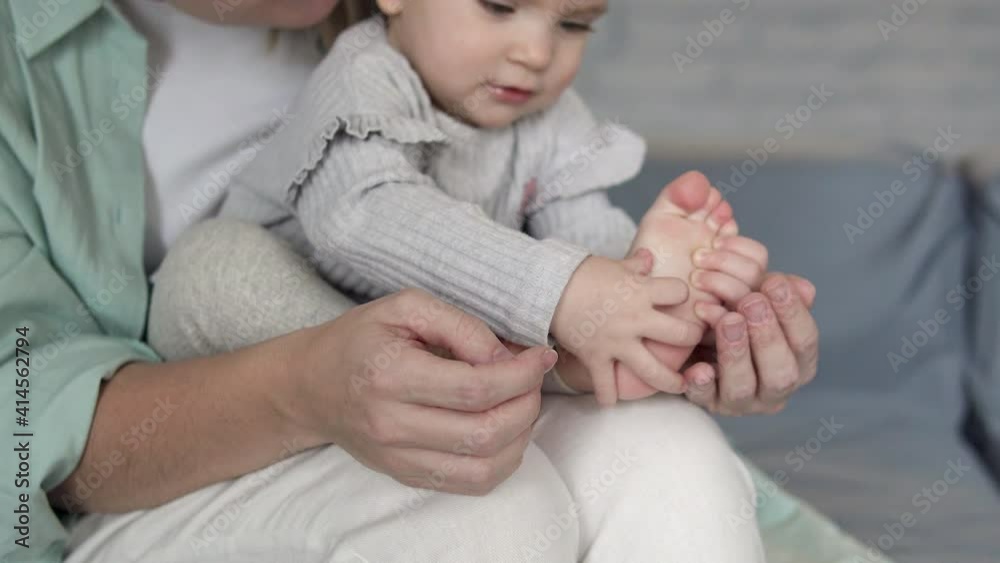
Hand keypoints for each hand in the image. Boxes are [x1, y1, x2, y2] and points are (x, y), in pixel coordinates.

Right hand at [282, 289, 557, 494]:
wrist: (311, 385)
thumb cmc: (360, 338)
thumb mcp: (406, 307)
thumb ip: (460, 326)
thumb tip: (506, 356)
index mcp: (391, 375)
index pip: (475, 388)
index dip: (521, 374)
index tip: (541, 356)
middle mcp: (392, 424)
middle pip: (485, 432)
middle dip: (527, 404)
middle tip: (534, 379)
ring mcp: (398, 457)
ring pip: (483, 466)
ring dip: (520, 437)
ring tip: (523, 404)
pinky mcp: (406, 474)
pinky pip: (470, 483)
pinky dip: (502, 461)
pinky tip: (505, 431)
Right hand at [550, 250, 703, 406]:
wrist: (548, 288)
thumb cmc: (582, 274)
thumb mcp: (613, 265)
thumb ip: (636, 265)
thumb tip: (648, 257)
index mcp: (642, 292)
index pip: (680, 292)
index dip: (680, 294)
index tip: (677, 298)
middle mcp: (635, 319)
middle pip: (680, 334)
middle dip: (692, 338)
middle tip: (693, 341)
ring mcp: (617, 342)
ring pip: (653, 371)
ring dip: (670, 382)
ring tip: (679, 385)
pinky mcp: (596, 357)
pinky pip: (605, 385)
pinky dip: (608, 396)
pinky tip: (611, 401)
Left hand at [684, 273, 818, 415]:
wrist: (694, 343)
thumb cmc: (737, 318)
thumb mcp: (757, 302)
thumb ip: (778, 294)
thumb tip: (805, 289)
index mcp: (797, 364)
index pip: (805, 343)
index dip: (793, 313)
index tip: (775, 283)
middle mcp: (774, 389)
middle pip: (781, 373)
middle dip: (768, 336)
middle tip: (751, 301)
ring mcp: (741, 402)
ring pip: (743, 388)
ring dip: (736, 352)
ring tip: (727, 320)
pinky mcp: (708, 404)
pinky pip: (705, 399)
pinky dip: (702, 384)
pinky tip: (699, 368)